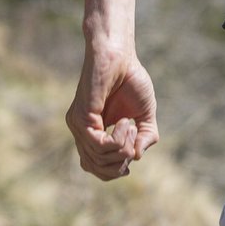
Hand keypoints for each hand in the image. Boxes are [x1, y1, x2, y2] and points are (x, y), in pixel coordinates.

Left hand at [67, 44, 158, 180]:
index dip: (120, 166)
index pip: (99, 168)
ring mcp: (79, 126)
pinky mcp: (81, 118)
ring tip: (130, 125)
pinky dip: (118, 140)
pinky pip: (99, 145)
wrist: (119, 56)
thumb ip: (145, 137)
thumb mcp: (145, 115)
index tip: (135, 143)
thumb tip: (137, 157)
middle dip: (122, 161)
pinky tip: (125, 123)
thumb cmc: (131, 80)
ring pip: (99, 160)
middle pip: (97, 169)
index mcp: (93, 134)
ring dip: (123, 147)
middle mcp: (82, 133)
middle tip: (134, 135)